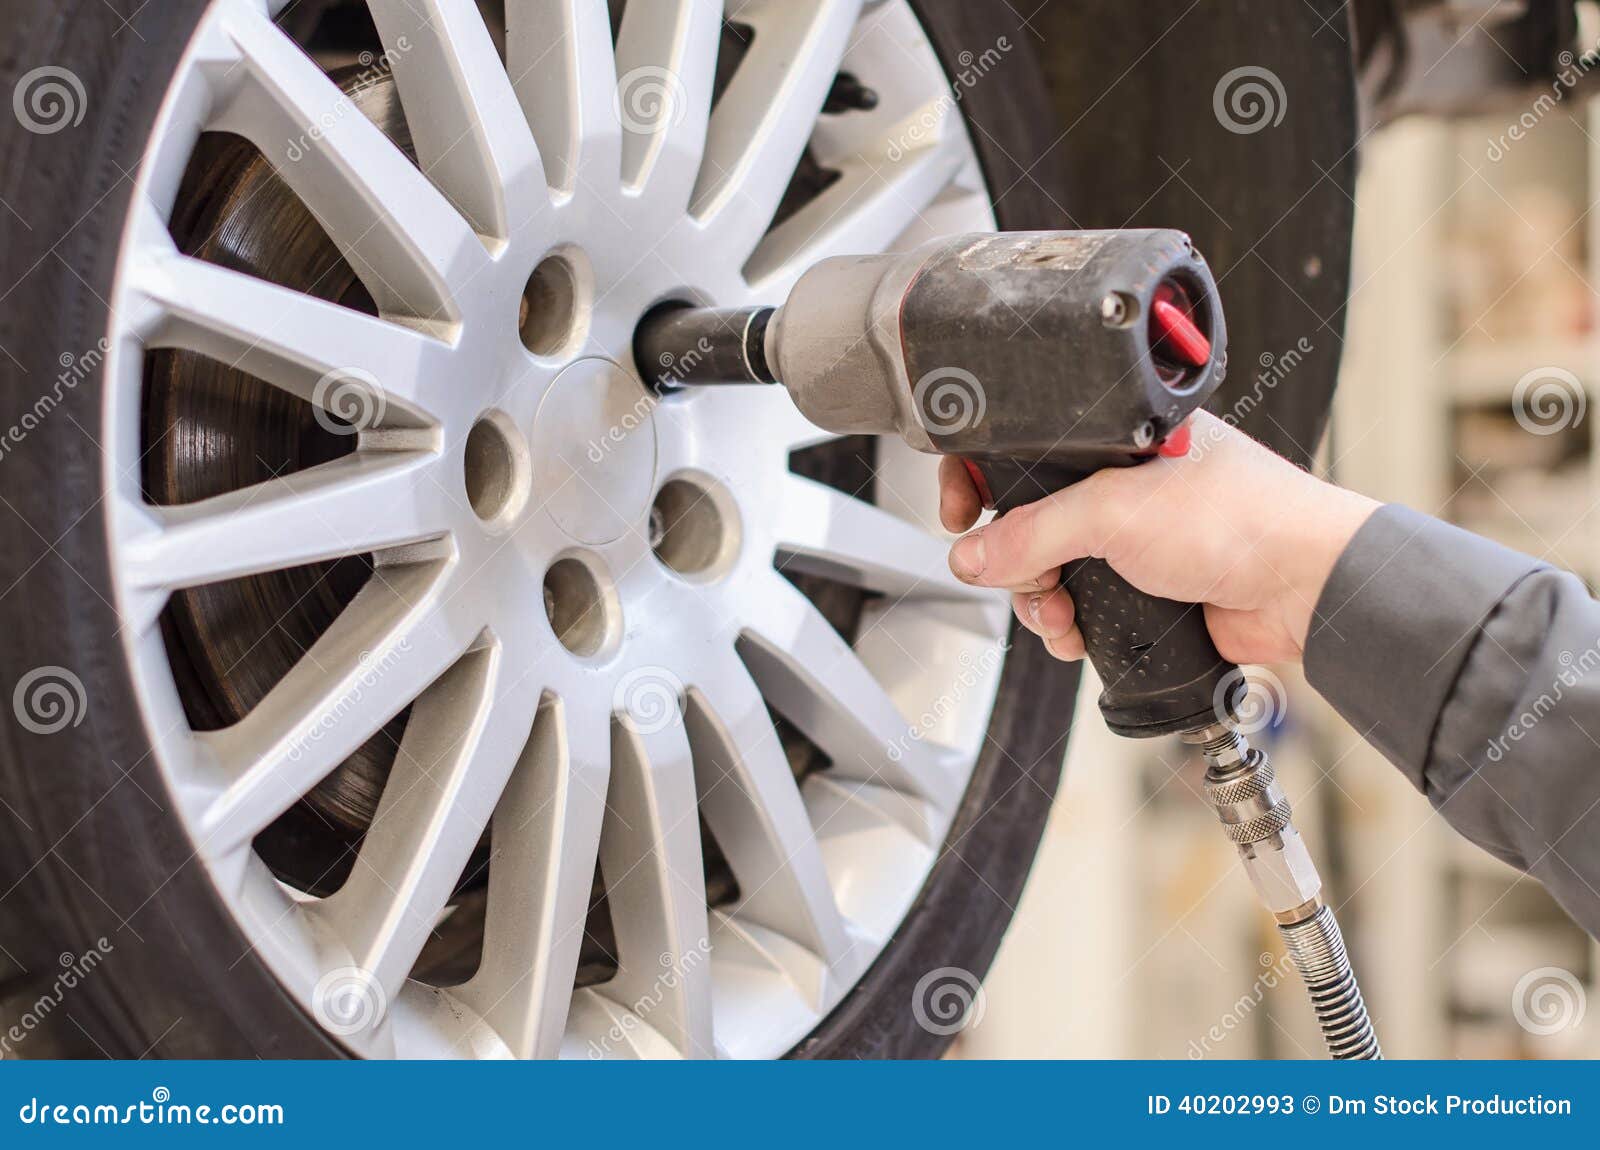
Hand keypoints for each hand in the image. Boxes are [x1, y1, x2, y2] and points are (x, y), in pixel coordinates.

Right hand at [939, 410, 1379, 665]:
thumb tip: (974, 555)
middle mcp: (1128, 482)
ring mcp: (1139, 537)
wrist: (1305, 588)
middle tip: (1019, 575)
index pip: (1030, 447)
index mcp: (1121, 435)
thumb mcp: (1115, 512)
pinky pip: (1086, 605)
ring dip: (1042, 599)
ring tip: (1057, 614)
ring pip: (1056, 569)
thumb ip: (1033, 533)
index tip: (960, 510)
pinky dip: (1072, 624)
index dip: (985, 478)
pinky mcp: (1150, 587)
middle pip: (1033, 518)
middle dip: (1016, 558)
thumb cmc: (1244, 520)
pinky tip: (1079, 633)